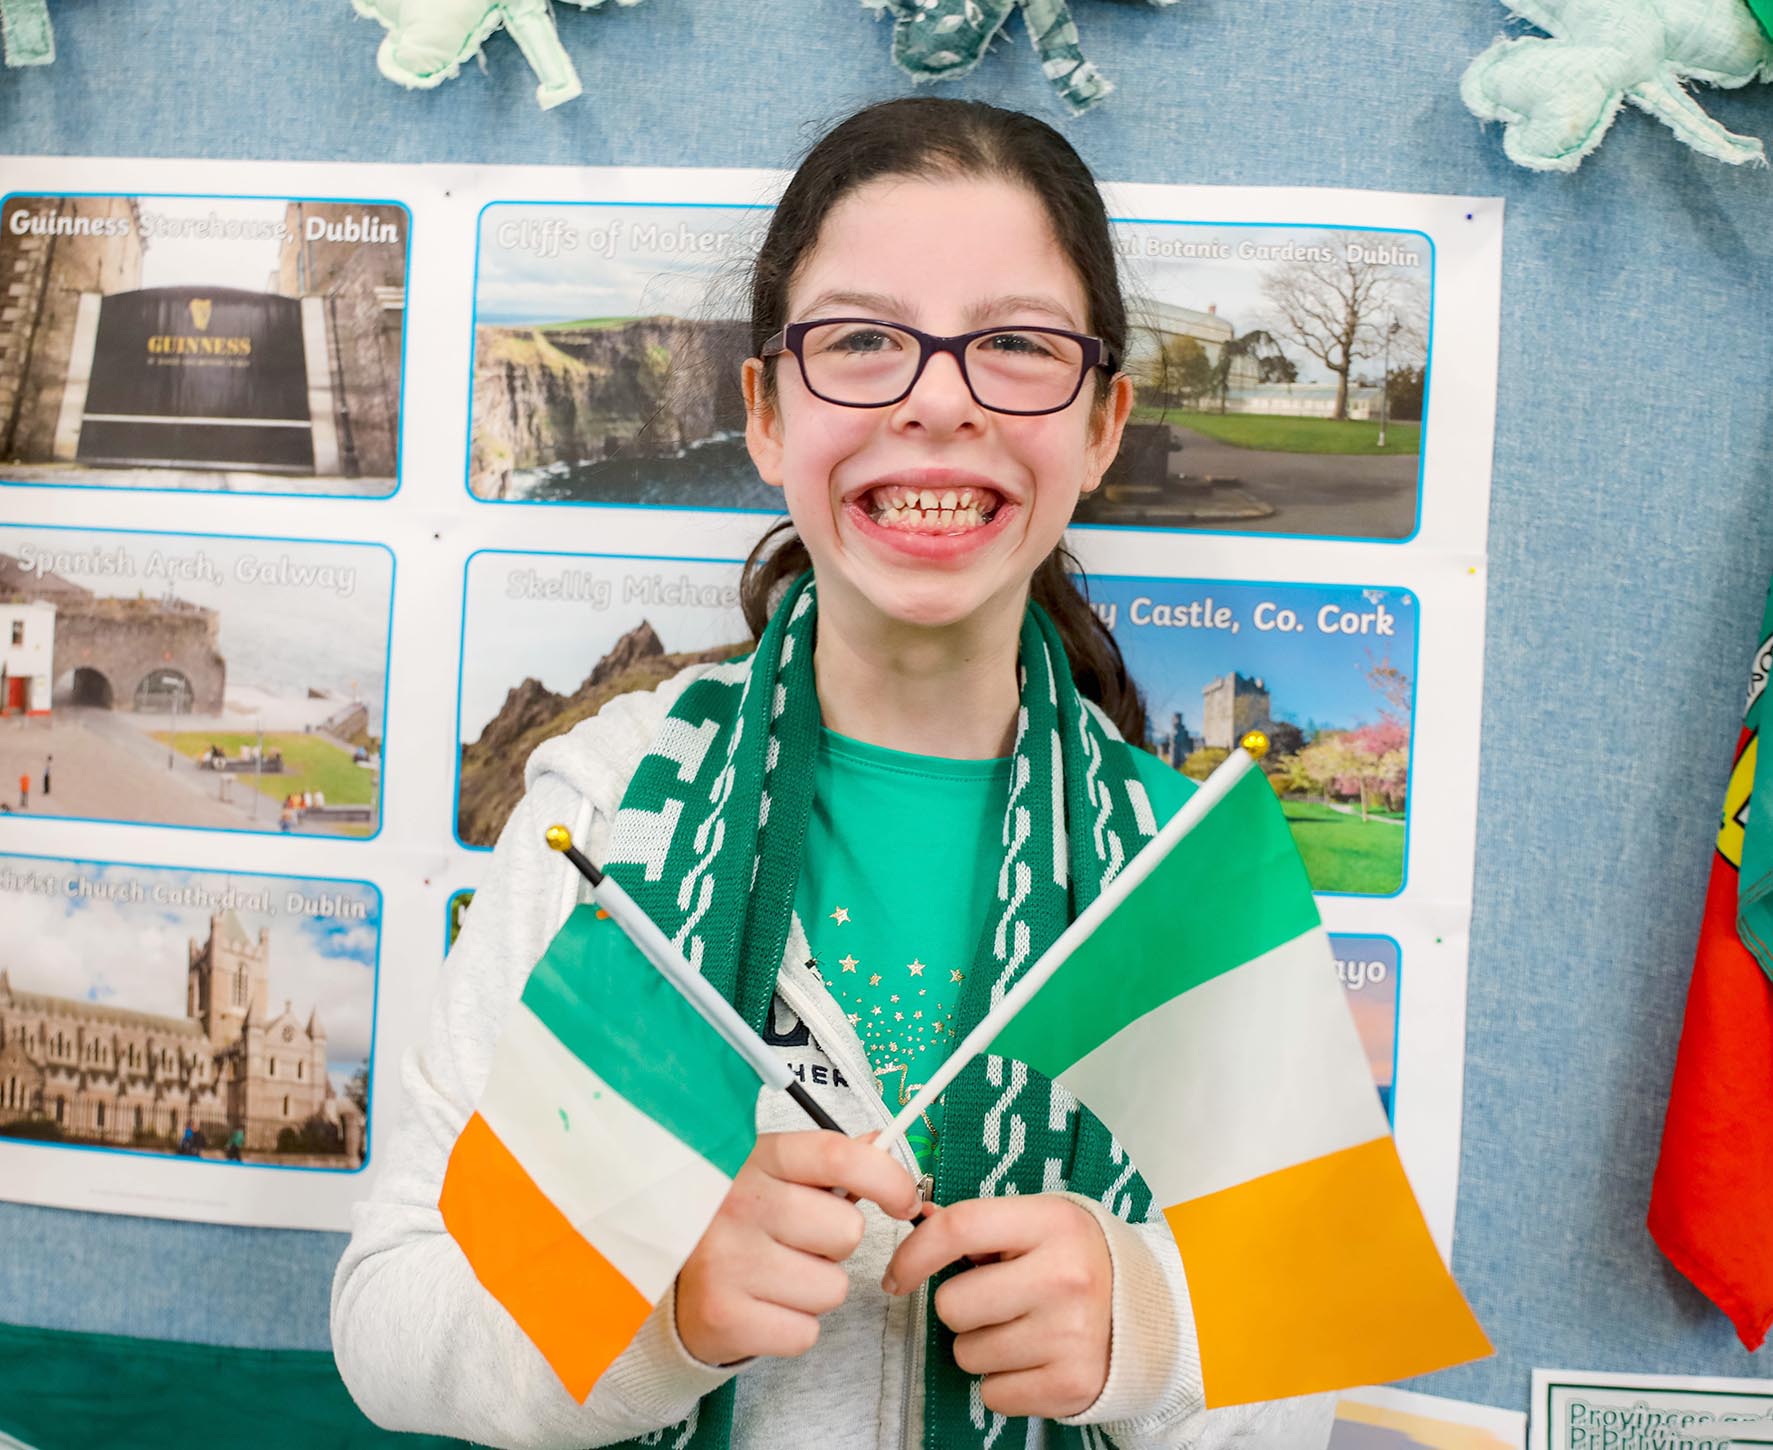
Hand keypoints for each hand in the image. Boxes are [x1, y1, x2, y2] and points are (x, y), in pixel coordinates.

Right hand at [675, 1130, 918, 1366]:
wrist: (668, 1274)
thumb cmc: (736, 1219)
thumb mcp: (774, 1174)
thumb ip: (829, 1161)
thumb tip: (881, 1143)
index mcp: (757, 1159)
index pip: (840, 1157)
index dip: (888, 1179)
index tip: (903, 1200)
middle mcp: (737, 1203)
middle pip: (847, 1231)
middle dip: (836, 1243)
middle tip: (798, 1241)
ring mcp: (727, 1261)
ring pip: (833, 1288)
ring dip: (816, 1288)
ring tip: (777, 1274)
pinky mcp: (724, 1316)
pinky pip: (806, 1333)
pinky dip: (794, 1326)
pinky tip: (763, 1304)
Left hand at [881, 1195, 1111, 1419]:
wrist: (1149, 1315)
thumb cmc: (1077, 1262)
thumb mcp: (1040, 1223)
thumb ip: (982, 1222)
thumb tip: (920, 1214)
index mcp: (1052, 1223)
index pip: (959, 1228)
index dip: (914, 1253)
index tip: (898, 1275)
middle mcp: (1064, 1277)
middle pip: (952, 1304)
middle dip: (961, 1307)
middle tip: (998, 1301)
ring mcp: (1070, 1335)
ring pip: (966, 1353)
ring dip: (982, 1345)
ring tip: (1022, 1329)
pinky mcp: (1072, 1385)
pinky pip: (992, 1393)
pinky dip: (1004, 1382)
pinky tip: (1035, 1359)